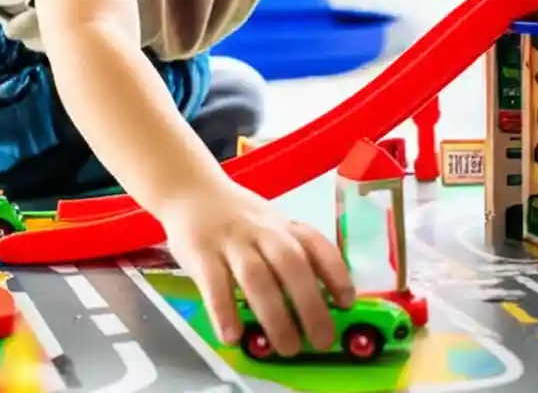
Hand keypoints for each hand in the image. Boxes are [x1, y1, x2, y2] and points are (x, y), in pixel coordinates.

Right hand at [160, 182, 354, 356]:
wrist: (190, 189)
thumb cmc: (237, 217)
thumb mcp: (271, 225)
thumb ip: (292, 253)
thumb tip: (320, 300)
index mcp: (283, 226)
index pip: (316, 245)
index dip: (336, 273)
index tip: (347, 302)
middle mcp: (262, 232)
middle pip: (291, 264)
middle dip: (311, 304)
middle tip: (323, 340)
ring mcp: (231, 242)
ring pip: (257, 277)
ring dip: (275, 315)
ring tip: (287, 347)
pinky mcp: (201, 254)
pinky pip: (214, 285)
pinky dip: (224, 312)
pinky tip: (233, 337)